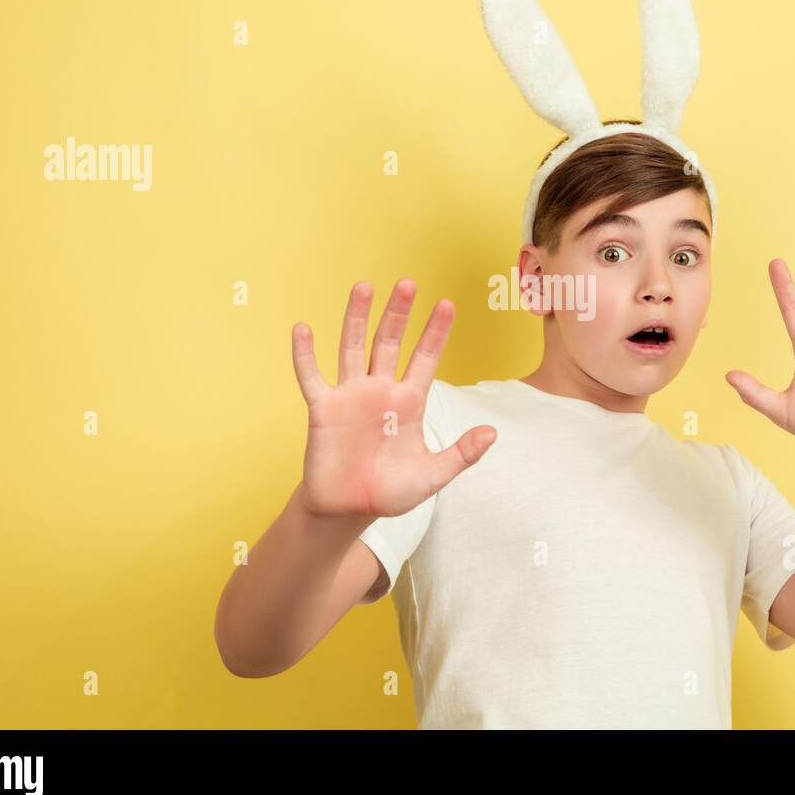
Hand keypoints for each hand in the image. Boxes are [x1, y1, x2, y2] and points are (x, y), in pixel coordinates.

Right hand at [291, 279, 496, 520]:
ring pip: (353, 347)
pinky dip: (305, 354)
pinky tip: (303, 328)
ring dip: (357, 318)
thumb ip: (462, 454)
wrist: (350, 510)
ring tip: (364, 287)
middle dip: (399, 313)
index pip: (425, 358)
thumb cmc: (391, 492)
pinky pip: (311, 376)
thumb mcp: (433, 475)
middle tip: (408, 283)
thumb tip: (492, 432)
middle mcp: (380, 391)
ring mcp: (351, 396)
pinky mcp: (323, 408)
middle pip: (390, 342)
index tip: (447, 304)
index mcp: (409, 401)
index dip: (436, 332)